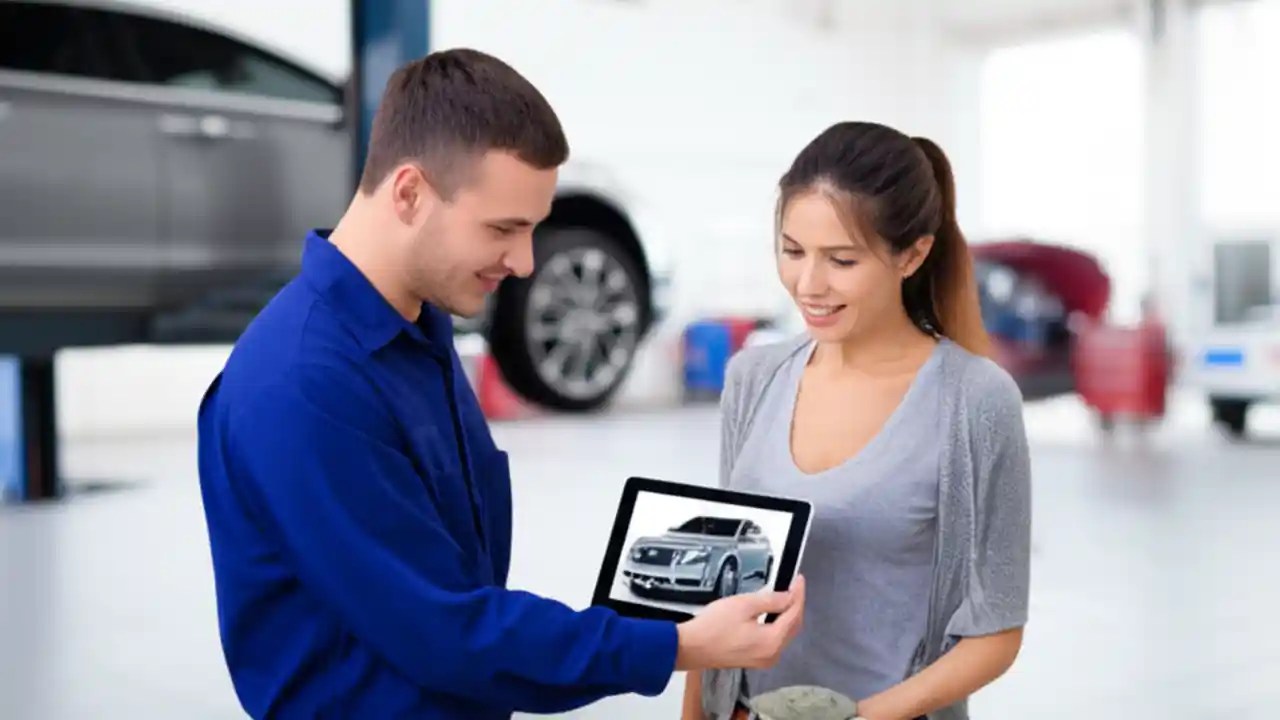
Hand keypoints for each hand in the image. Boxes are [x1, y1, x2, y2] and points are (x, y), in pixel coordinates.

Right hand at [674, 575, 804, 670]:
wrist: (692, 647)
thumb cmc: (714, 626)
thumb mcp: (744, 605)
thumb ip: (771, 600)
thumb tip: (788, 597)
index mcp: (772, 641)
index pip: (794, 614)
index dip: (798, 595)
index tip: (799, 580)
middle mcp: (772, 654)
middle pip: (793, 626)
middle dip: (795, 605)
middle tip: (794, 586)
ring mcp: (764, 660)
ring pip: (785, 635)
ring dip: (787, 616)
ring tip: (785, 597)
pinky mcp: (754, 660)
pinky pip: (774, 641)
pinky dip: (777, 626)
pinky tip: (772, 615)